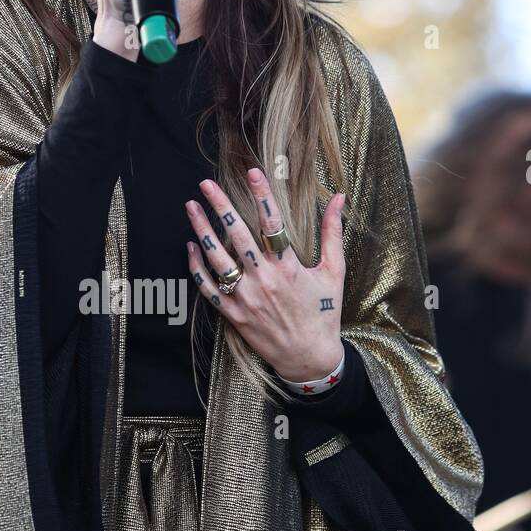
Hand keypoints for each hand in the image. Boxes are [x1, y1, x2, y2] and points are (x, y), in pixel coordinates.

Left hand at [185, 168, 345, 380]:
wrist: (309, 358)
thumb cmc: (324, 313)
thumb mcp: (334, 272)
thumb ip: (332, 233)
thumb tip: (339, 198)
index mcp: (289, 267)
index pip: (272, 222)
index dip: (261, 194)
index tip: (251, 172)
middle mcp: (264, 279)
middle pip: (237, 234)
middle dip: (220, 205)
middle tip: (205, 184)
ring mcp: (245, 297)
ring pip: (217, 258)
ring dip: (202, 230)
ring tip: (190, 207)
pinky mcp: (233, 314)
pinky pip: (208, 288)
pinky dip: (196, 267)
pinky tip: (190, 247)